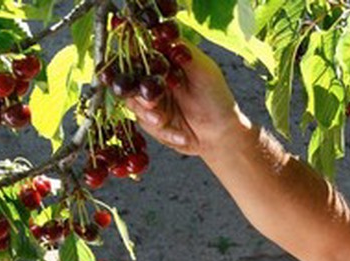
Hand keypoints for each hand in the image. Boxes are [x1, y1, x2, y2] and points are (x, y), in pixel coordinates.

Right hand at [126, 40, 246, 157]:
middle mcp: (154, 78)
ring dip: (148, 114)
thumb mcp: (204, 71)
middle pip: (129, 80)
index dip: (136, 62)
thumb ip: (185, 53)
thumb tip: (165, 35)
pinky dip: (163, 132)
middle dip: (140, 93)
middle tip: (152, 103)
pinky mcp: (150, 120)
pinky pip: (144, 124)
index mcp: (165, 61)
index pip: (141, 55)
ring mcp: (150, 100)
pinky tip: (182, 136)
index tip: (142, 74)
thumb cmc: (217, 99)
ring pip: (133, 103)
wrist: (220, 134)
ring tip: (163, 121)